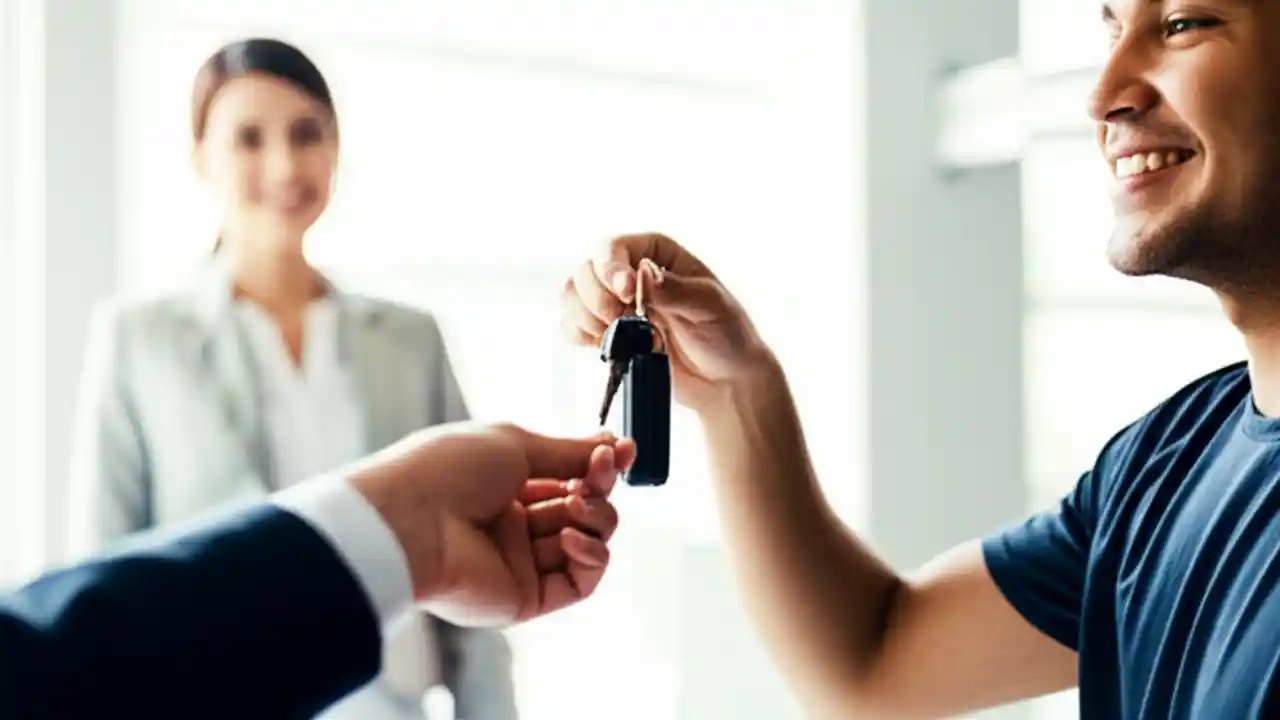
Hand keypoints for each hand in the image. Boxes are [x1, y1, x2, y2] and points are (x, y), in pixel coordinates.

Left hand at [348, 422, 634, 626]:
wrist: (409, 520)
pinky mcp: (526, 597)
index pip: (568, 478)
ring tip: (577, 505)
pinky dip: (590, 556)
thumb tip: (614, 444)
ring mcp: (520, 562)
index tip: (620, 450)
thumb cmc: (448, 471)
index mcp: (504, 484)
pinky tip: (571, 537)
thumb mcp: (517, 444)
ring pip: (588, 543)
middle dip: (599, 489)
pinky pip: (580, 582)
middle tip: (596, 475)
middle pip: (583, 509)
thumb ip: (570, 451)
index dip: (597, 466)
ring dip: (596, 519)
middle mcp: (513, 524)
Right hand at [560, 232, 775, 410]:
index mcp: (656, 253)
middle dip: (597, 299)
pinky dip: (580, 335)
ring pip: (572, 295)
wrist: (725, 379)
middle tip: (623, 322)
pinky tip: (606, 346)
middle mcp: (630, 272)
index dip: (610, 268)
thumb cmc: (727, 334)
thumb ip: (675, 290)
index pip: (614, 247)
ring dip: (585, 317)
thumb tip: (642, 274)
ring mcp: (616, 303)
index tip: (626, 293)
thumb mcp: (710, 307)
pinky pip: (572, 325)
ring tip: (616, 337)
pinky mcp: (608, 333)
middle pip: (585, 270)